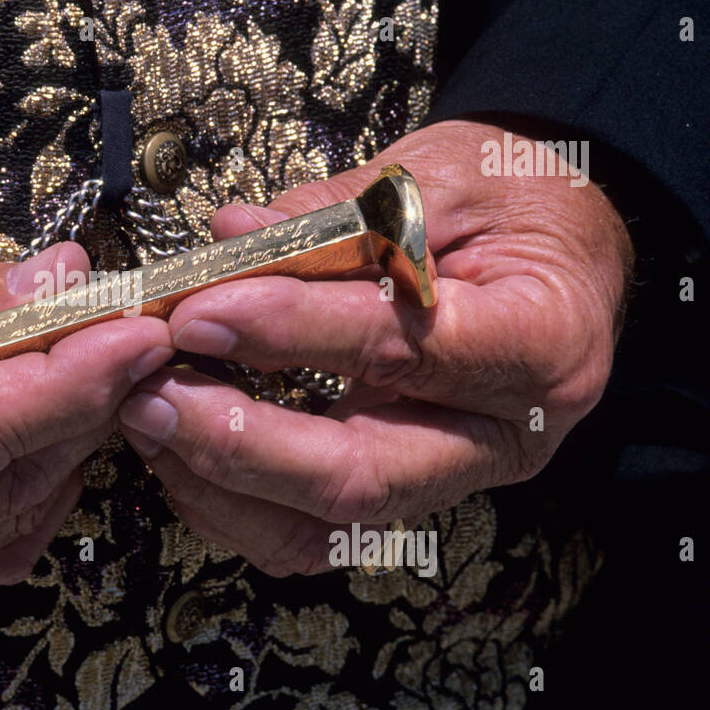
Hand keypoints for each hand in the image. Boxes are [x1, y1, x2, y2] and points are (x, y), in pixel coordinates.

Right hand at [0, 223, 171, 605]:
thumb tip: (59, 284)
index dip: (68, 380)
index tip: (137, 329)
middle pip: (2, 479)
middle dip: (84, 402)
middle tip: (133, 327)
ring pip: (7, 517)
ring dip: (65, 440)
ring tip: (96, 359)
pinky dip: (31, 480)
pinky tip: (44, 422)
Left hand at [117, 120, 632, 576]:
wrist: (560, 246)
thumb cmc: (507, 202)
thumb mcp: (437, 177)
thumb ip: (336, 216)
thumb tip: (229, 239)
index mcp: (539, 341)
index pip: (402, 348)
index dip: (291, 329)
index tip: (200, 309)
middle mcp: (504, 435)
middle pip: (359, 478)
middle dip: (238, 443)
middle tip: (149, 394)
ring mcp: (453, 478)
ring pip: (325, 527)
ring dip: (221, 484)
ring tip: (149, 417)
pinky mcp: (404, 493)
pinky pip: (309, 532)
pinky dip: (234, 502)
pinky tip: (182, 447)